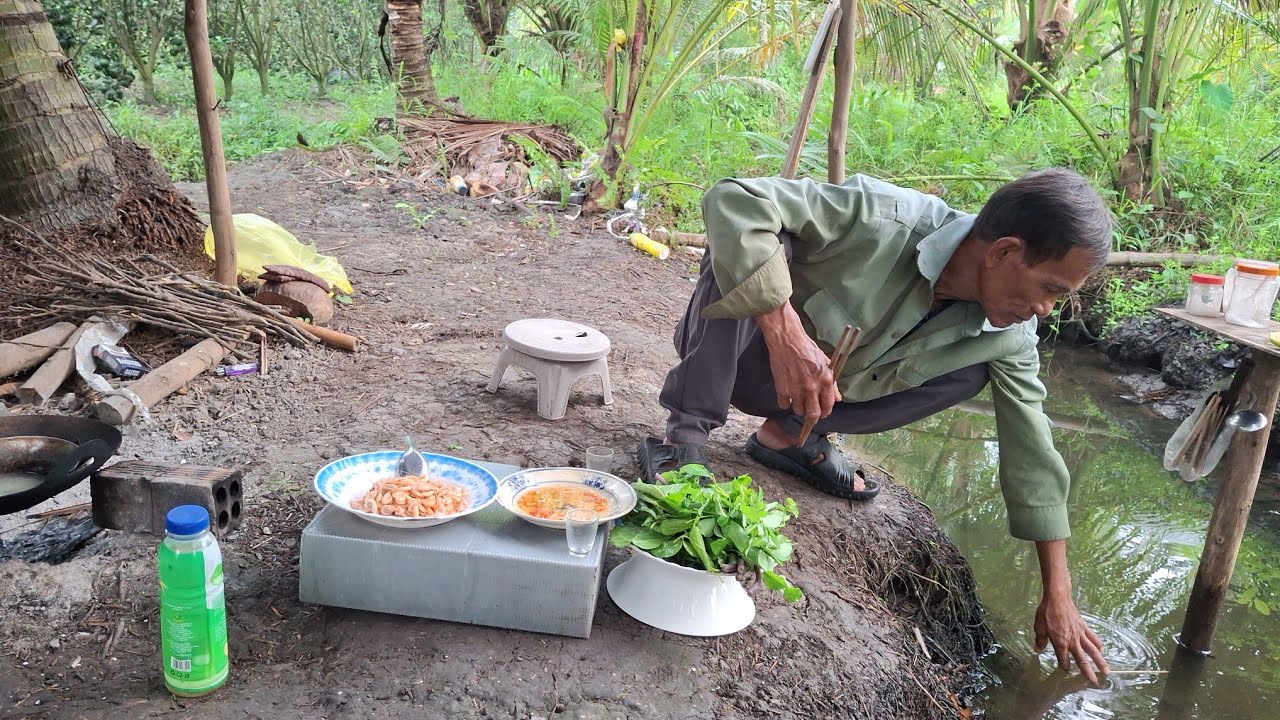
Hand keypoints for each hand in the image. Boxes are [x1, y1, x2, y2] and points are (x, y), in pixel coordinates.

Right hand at [754, 303, 838, 433]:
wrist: (787, 340)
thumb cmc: (806, 348)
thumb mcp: (825, 362)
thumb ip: (832, 383)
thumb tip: (838, 398)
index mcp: (825, 380)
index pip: (828, 405)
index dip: (826, 412)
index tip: (823, 413)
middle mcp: (811, 387)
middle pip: (813, 414)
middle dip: (813, 418)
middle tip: (811, 415)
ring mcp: (796, 389)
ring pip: (798, 411)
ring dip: (799, 409)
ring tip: (798, 401)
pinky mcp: (782, 389)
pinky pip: (784, 405)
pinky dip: (785, 403)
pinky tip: (787, 395)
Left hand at [1034, 590, 1108, 682]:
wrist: (1058, 598)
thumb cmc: (1047, 612)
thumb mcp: (1039, 626)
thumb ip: (1040, 640)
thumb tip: (1038, 650)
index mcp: (1060, 642)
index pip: (1064, 659)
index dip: (1065, 666)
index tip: (1067, 671)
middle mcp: (1072, 641)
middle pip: (1082, 659)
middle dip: (1088, 671)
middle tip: (1094, 681)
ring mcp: (1080, 634)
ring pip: (1092, 650)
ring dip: (1099, 661)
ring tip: (1106, 671)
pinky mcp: (1084, 627)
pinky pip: (1093, 638)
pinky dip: (1098, 645)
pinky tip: (1101, 650)